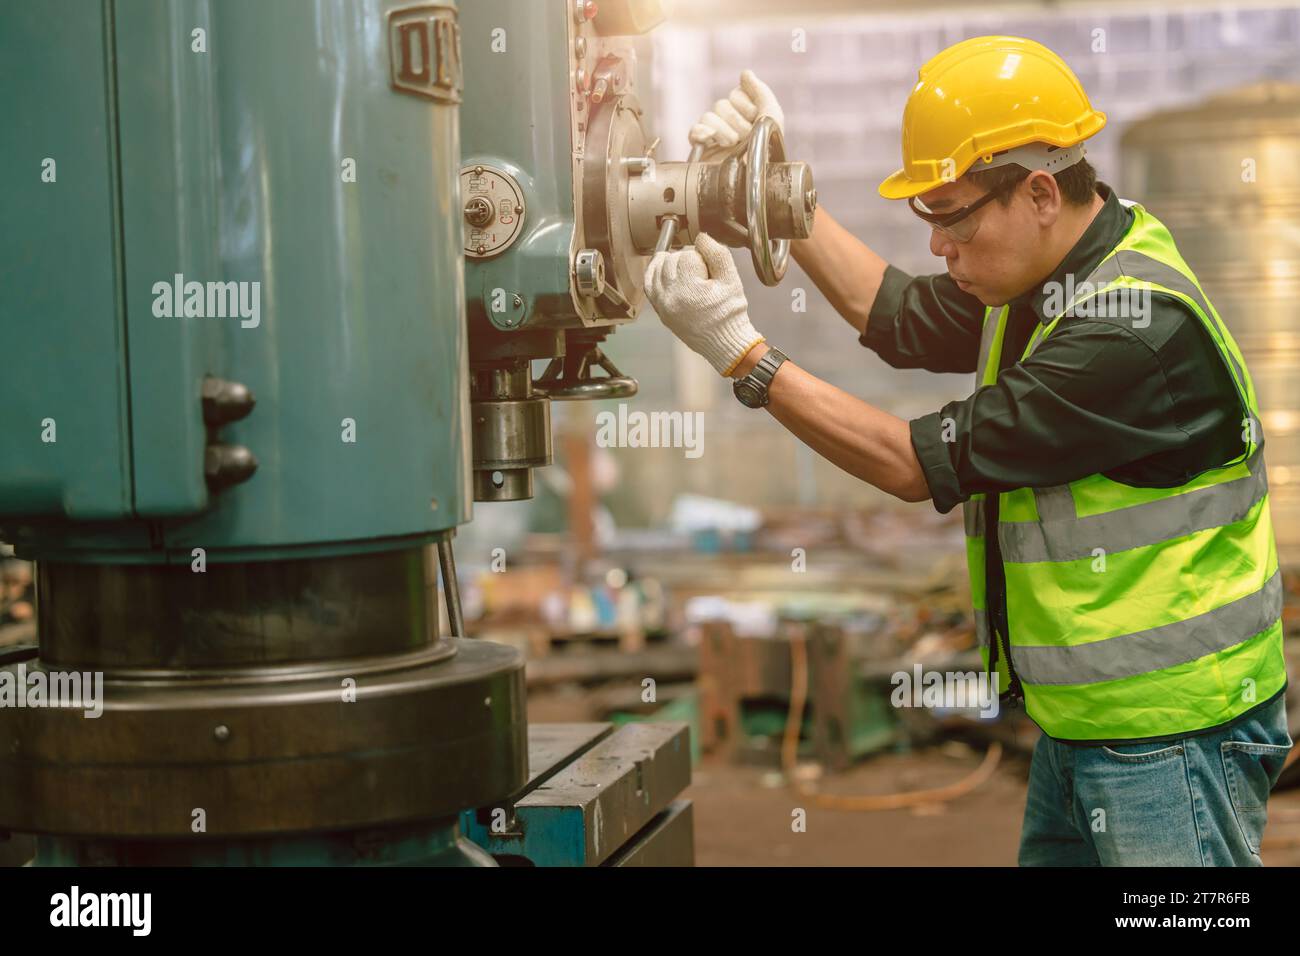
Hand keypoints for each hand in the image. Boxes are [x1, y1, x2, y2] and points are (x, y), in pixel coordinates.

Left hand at [643, 233, 763, 376]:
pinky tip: (662, 266)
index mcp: (690, 290)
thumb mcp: (732, 280)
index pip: (687, 256)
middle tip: (701, 270)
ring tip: (685, 266)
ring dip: (670, 263)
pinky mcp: (661, 311)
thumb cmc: (730, 312)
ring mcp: (663, 306)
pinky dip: (653, 273)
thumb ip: (717, 254)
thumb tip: (701, 237)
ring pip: (657, 270)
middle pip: (671, 261)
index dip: (700, 256)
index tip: (710, 268)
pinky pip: (649, 285)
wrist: (724, 342)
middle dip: (686, 259)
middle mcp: (671, 298)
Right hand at [689, 69, 784, 157]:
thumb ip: (761, 91)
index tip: (756, 120)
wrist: (755, 180)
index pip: (736, 94)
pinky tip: (712, 139)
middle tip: (745, 137)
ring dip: (724, 130)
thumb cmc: (768, 152)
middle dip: (737, 121)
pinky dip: (703, 133)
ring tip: (732, 145)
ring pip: (708, 115)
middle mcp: (729, 122)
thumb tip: (745, 72)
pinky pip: (694, 131)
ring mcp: (714, 135)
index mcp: (745, 114)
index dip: (747, 106)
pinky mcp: (701, 149)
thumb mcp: (772, 117)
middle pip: (722, 104)